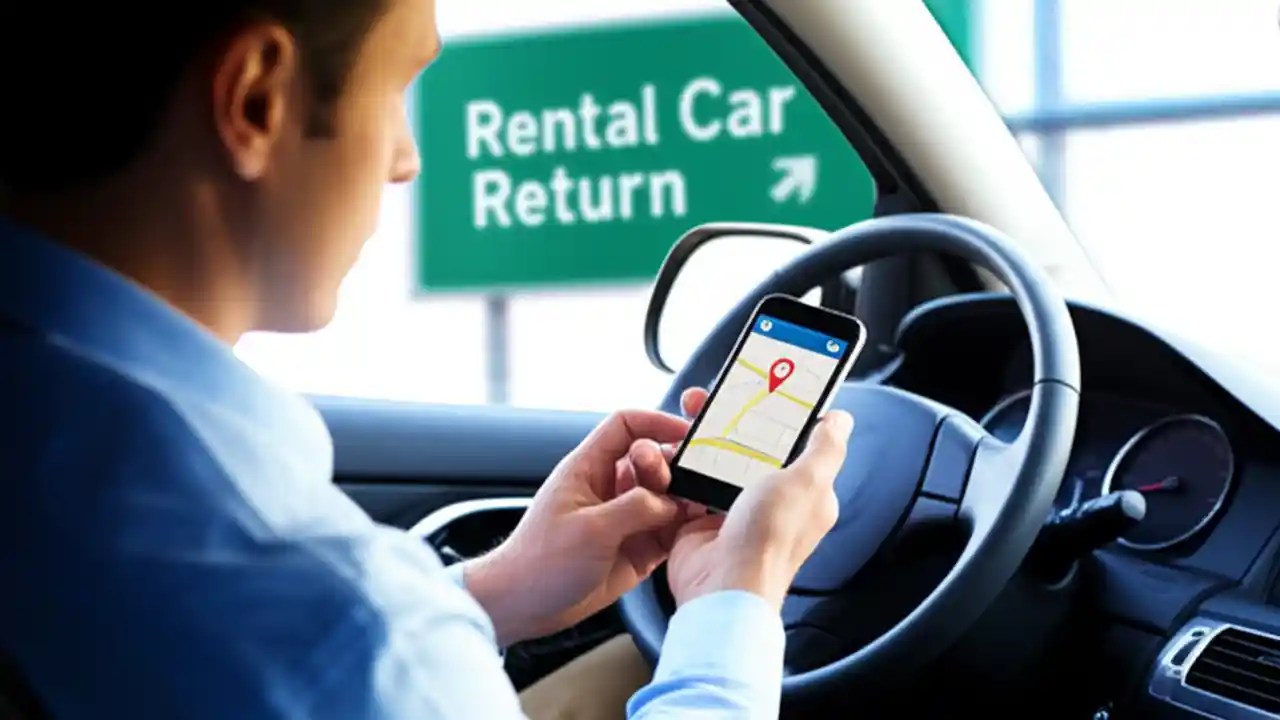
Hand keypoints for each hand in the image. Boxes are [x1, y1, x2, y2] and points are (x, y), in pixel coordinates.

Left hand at [461, 408, 693, 644]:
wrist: (525, 606)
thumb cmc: (542, 561)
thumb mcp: (591, 529)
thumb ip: (636, 507)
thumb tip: (672, 501)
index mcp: (589, 468)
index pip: (626, 425)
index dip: (657, 423)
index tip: (687, 434)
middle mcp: (610, 488)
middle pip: (653, 459)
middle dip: (674, 467)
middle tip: (684, 486)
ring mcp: (625, 518)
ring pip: (667, 495)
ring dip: (684, 499)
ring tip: (697, 509)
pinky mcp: (636, 548)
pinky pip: (669, 530)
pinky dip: (685, 528)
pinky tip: (694, 532)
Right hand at [667, 389, 853, 610]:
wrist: (722, 586)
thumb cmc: (770, 540)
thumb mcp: (808, 481)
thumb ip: (826, 448)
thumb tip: (842, 421)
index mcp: (804, 492)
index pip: (794, 442)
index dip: (776, 414)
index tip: (757, 389)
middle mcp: (770, 500)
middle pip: (748, 446)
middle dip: (727, 420)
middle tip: (707, 400)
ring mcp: (733, 510)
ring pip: (714, 460)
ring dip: (698, 439)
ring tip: (684, 419)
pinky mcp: (701, 518)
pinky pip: (689, 482)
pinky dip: (678, 466)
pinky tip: (671, 450)